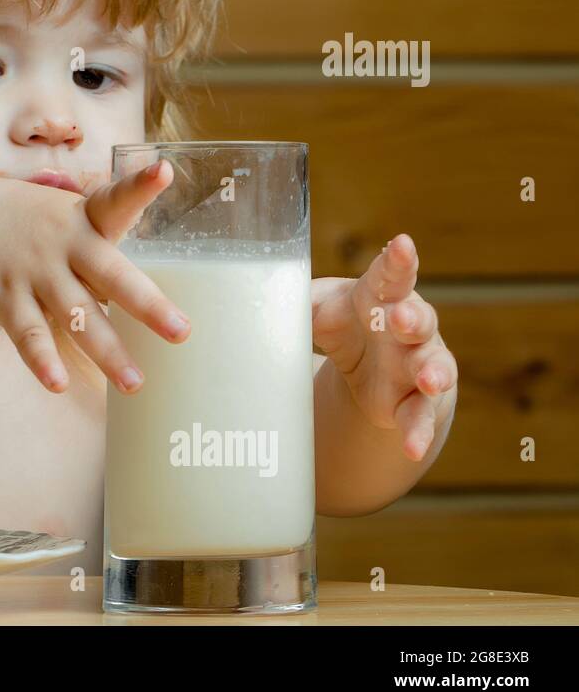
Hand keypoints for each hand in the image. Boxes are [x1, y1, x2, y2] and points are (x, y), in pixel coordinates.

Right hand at [0, 160, 191, 393]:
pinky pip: (27, 333)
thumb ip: (98, 243)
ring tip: (133, 383)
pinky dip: (41, 359)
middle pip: (111, 275)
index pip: (115, 201)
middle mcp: (63, 244)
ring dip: (107, 352)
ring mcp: (34, 273)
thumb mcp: (61, 215)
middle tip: (181, 332)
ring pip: (76, 317)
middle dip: (147, 306)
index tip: (163, 171)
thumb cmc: (21, 222)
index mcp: (83, 220)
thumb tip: (137, 286)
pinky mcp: (5, 298)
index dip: (139, 187)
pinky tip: (57, 383)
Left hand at [311, 234, 457, 460]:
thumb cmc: (343, 319)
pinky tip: (413, 447)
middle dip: (411, 318)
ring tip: (430, 380)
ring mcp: (416, 365)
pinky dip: (417, 432)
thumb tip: (258, 300)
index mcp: (380, 295)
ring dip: (432, 373)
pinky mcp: (414, 401)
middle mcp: (407, 327)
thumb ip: (294, 301)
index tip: (401, 244)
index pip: (390, 274)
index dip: (397, 260)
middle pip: (417, 319)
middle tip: (399, 317)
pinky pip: (420, 416)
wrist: (367, 364)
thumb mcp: (316, 307)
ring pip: (432, 366)